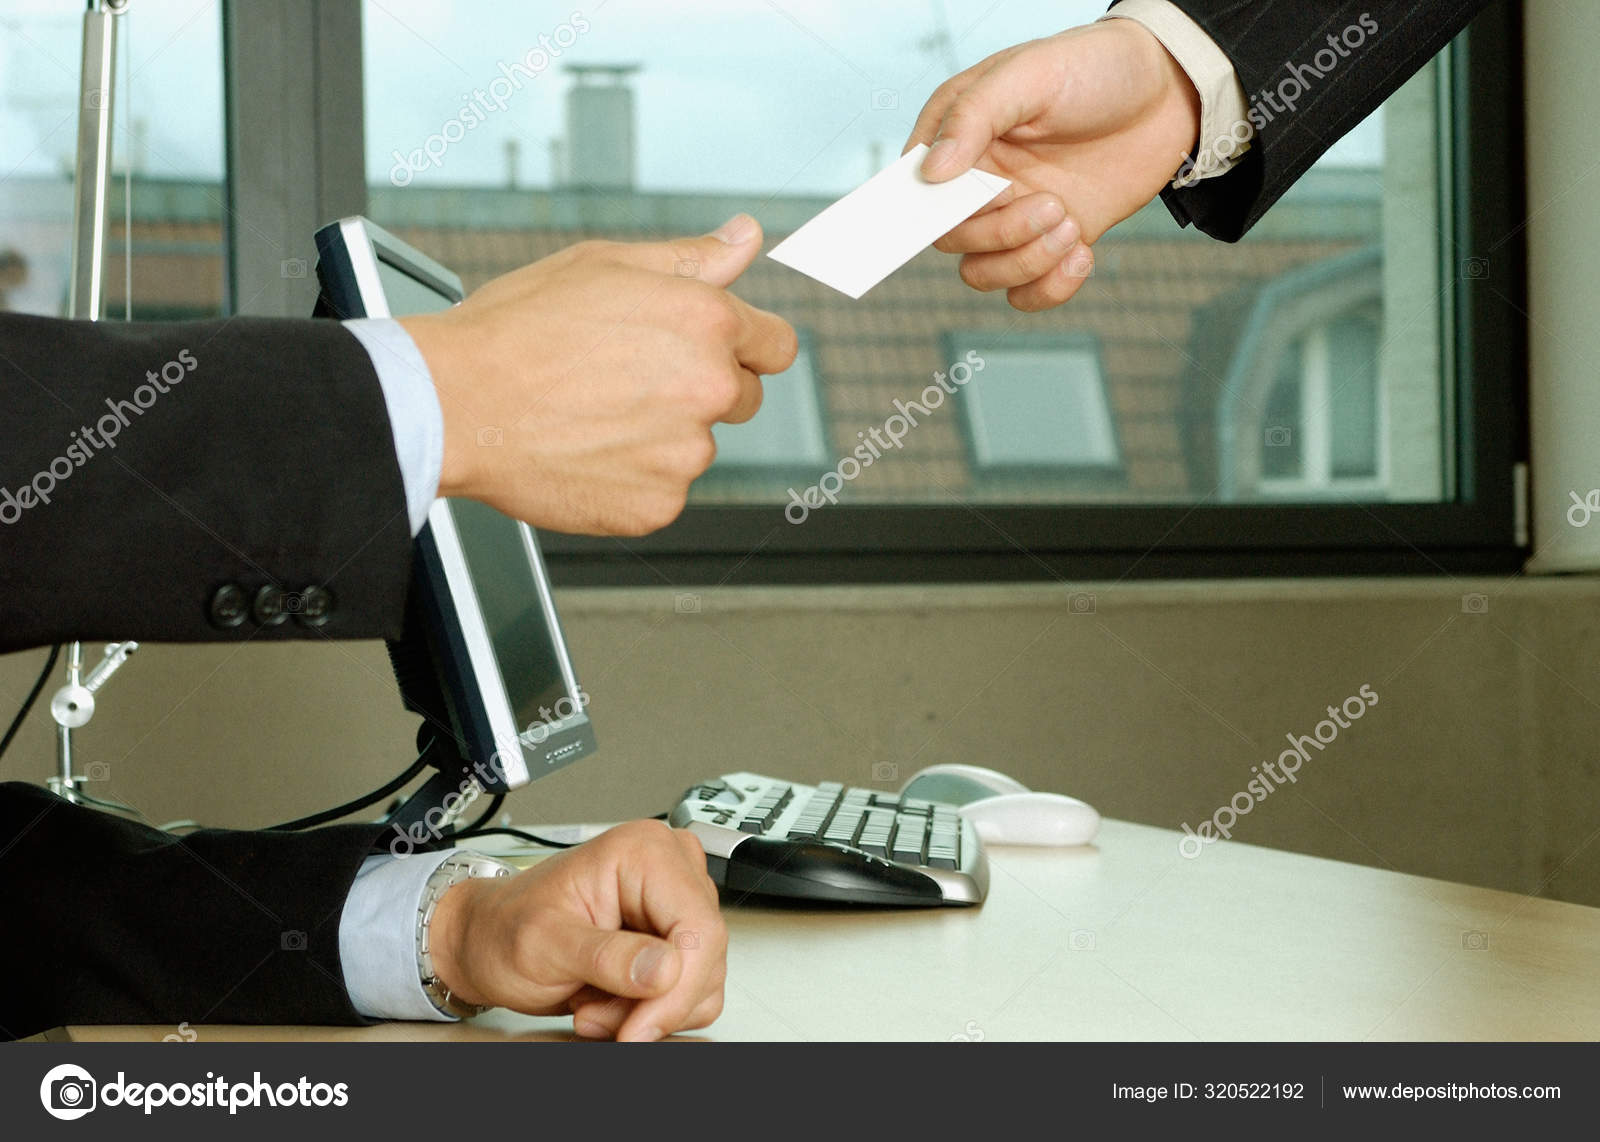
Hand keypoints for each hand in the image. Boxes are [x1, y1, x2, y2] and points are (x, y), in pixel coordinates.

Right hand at [400, 215, 796, 535]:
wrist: (455, 404)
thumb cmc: (518, 329)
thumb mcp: (607, 264)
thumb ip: (692, 257)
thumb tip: (746, 237)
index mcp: (708, 322)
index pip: (777, 345)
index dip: (746, 344)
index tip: (718, 350)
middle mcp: (709, 389)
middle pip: (742, 397)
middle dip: (701, 387)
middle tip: (626, 377)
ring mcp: (685, 456)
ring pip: (694, 446)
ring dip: (661, 434)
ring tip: (590, 412)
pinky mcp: (656, 506)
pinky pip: (661, 491)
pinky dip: (631, 478)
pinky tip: (583, 449)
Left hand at [427, 820, 727, 1041]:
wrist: (489, 940)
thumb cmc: (506, 927)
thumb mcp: (544, 944)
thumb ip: (605, 957)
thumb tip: (665, 969)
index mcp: (644, 852)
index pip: (700, 929)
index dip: (678, 990)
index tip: (637, 1029)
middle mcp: (670, 870)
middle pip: (705, 957)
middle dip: (651, 1003)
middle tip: (595, 1014)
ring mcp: (675, 903)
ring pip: (702, 980)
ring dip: (648, 1010)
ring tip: (593, 1003)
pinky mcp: (674, 936)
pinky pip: (692, 989)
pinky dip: (652, 1010)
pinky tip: (608, 1000)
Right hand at [906, 19, 1201, 310]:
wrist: (1170, 91)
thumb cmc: (1096, 67)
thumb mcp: (1031, 75)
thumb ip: (974, 116)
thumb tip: (931, 172)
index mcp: (959, 136)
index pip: (917, 190)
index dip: (933, 209)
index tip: (971, 209)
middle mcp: (979, 181)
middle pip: (952, 240)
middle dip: (1000, 235)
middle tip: (1051, 204)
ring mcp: (1014, 216)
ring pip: (983, 275)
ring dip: (1026, 262)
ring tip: (1070, 226)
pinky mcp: (1051, 241)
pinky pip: (1026, 292)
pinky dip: (1050, 288)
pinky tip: (1083, 253)